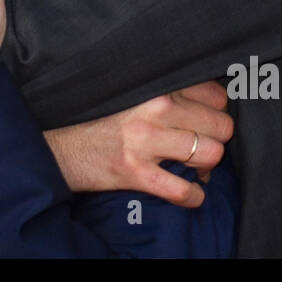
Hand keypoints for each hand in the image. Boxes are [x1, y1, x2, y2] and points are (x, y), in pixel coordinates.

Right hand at [44, 81, 232, 206]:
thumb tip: (208, 98)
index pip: (216, 96)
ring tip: (194, 167)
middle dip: (216, 139)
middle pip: (221, 126)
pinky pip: (183, 190)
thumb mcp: (133, 91)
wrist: (60, 144)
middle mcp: (155, 109)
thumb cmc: (99, 117)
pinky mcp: (136, 172)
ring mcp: (146, 141)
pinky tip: (188, 192)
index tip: (205, 120)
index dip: (216, 112)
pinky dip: (193, 196)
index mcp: (157, 86)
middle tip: (200, 144)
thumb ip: (165, 88)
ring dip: (206, 166)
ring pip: (209, 154)